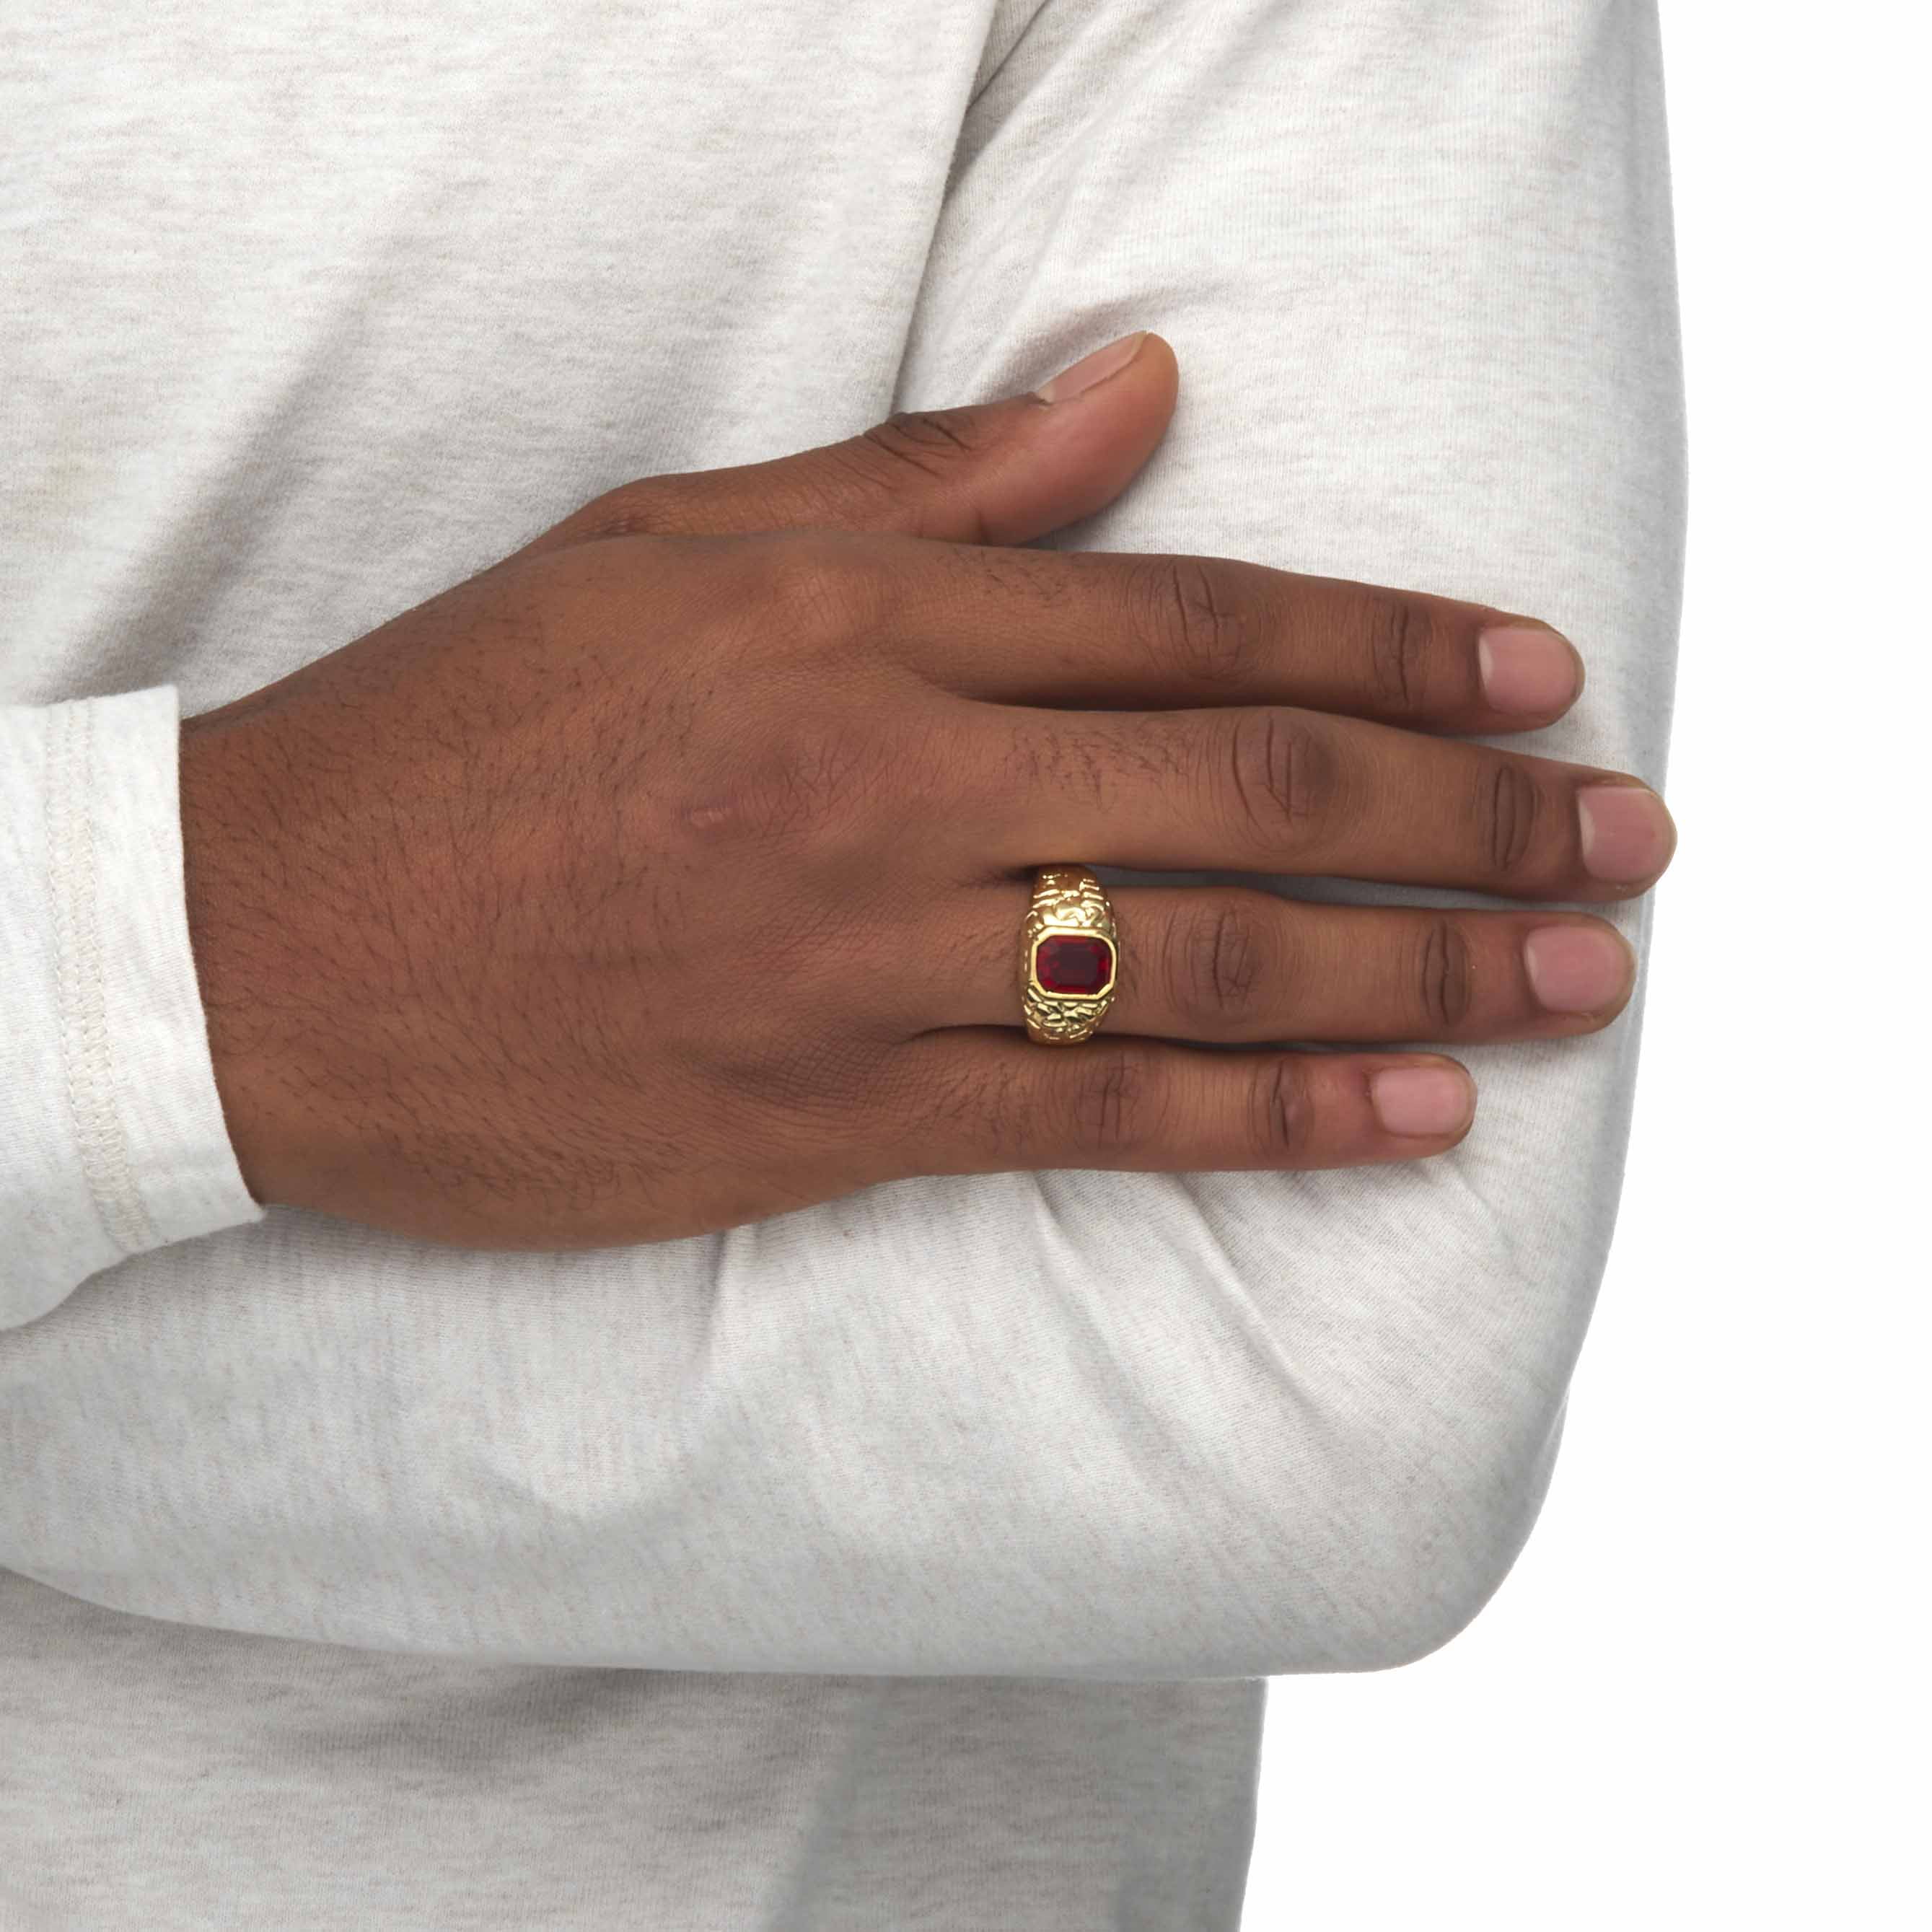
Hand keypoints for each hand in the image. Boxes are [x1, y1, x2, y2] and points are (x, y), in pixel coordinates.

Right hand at [178, 330, 1675, 1250]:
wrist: (263, 947)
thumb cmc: (461, 729)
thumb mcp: (668, 547)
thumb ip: (924, 485)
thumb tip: (1133, 395)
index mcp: (855, 618)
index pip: (1194, 618)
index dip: (1394, 643)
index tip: (1537, 674)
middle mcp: (889, 778)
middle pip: (1249, 786)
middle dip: (1468, 809)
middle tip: (1625, 833)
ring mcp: (866, 958)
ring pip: (1208, 958)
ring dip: (1421, 968)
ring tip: (1574, 975)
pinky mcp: (829, 1117)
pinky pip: (1095, 1113)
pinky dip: (1270, 1118)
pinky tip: (1406, 1120)